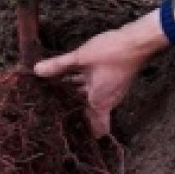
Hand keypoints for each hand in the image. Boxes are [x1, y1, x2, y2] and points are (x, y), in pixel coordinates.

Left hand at [34, 9, 168, 137]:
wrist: (138, 41)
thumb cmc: (113, 53)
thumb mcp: (81, 58)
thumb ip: (58, 65)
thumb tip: (36, 70)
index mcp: (100, 101)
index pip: (98, 128)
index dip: (86, 132)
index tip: (70, 131)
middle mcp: (108, 98)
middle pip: (89, 110)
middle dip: (73, 108)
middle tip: (52, 107)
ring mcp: (113, 88)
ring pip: (90, 95)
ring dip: (76, 93)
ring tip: (55, 89)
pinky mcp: (114, 77)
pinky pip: (95, 85)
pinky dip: (83, 82)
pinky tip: (71, 73)